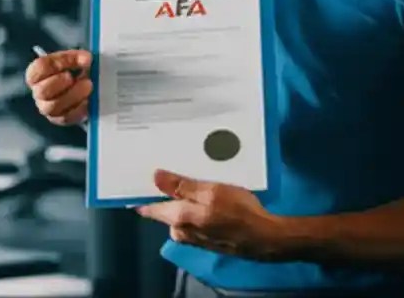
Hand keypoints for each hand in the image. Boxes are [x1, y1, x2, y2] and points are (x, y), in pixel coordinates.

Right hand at [24, 49, 92, 125]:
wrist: (80, 85)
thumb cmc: (72, 70)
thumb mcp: (73, 58)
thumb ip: (77, 57)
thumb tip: (86, 60)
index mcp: (36, 74)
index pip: (41, 67)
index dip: (61, 62)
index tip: (82, 59)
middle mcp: (38, 92)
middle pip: (43, 90)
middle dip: (63, 83)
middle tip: (82, 77)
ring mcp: (47, 108)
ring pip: (54, 106)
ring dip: (74, 96)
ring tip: (88, 87)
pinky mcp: (59, 119)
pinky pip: (66, 117)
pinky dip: (79, 109)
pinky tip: (87, 100)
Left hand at [136, 169, 280, 260]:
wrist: (264, 237)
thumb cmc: (238, 211)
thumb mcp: (210, 192)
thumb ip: (181, 186)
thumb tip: (154, 176)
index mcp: (177, 219)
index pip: (148, 207)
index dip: (142, 191)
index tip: (139, 175)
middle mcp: (180, 230)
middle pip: (164, 208)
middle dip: (164, 190)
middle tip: (168, 166)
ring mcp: (192, 236)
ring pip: (179, 212)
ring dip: (182, 196)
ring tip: (190, 174)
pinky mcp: (205, 237)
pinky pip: (191, 217)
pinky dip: (194, 204)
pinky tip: (205, 192)